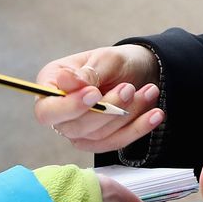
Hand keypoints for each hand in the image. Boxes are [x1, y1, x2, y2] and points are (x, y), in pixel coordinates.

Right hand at [34, 45, 163, 150]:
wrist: (135, 70)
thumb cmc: (114, 61)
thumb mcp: (104, 59)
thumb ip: (87, 73)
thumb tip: (65, 82)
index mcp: (50, 87)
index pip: (47, 111)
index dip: (69, 107)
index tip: (95, 93)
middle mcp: (59, 113)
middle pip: (75, 127)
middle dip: (107, 109)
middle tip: (129, 88)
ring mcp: (78, 131)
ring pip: (99, 135)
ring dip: (127, 114)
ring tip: (150, 91)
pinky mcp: (98, 141)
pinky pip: (116, 142)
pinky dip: (138, 128)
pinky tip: (156, 114)